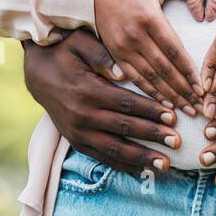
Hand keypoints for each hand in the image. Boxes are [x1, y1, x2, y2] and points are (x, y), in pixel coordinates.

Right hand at [22, 27, 183, 175]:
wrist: (37, 73)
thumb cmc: (65, 53)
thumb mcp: (80, 43)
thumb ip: (101, 55)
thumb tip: (123, 71)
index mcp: (88, 91)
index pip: (126, 104)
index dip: (150, 111)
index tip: (173, 116)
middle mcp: (83, 116)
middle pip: (124, 129)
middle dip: (152, 137)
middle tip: (177, 142)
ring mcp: (78, 132)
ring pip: (114, 149)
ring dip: (140, 158)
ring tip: (165, 164)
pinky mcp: (76, 141)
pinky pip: (101, 157)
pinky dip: (122, 166)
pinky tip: (141, 171)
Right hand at [93, 0, 205, 114]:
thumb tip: (205, 13)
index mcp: (149, 18)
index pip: (174, 51)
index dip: (189, 72)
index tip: (203, 88)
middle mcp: (135, 36)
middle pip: (163, 69)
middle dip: (183, 90)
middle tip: (200, 106)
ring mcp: (122, 47)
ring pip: (149, 78)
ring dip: (168, 96)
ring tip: (186, 110)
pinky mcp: (114, 54)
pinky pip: (133, 78)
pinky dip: (149, 92)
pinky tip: (162, 104)